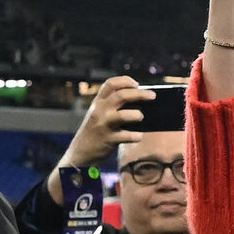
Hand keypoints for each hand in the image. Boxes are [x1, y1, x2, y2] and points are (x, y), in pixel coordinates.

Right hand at [45, 77, 153, 205]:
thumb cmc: (96, 131)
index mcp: (98, 102)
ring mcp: (103, 125)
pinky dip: (136, 136)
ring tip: (141, 117)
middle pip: (121, 96)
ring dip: (137, 115)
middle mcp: (100, 111)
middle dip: (139, 94)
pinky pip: (126, 136)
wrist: (80, 152)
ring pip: (123, 115)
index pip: (111, 84)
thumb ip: (113, 106)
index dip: (125, 81)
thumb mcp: (99, 114)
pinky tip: (138, 136)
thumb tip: (141, 101)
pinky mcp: (108, 140)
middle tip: (153, 96)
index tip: (136, 84)